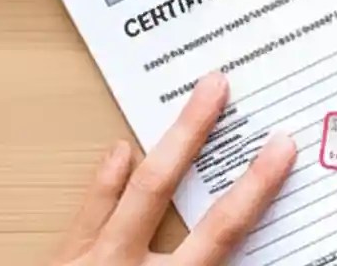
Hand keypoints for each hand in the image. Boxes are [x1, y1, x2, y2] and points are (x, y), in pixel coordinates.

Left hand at [51, 73, 295, 265]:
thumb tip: (238, 256)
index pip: (222, 230)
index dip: (255, 186)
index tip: (277, 150)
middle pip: (162, 185)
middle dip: (192, 130)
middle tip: (214, 88)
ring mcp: (87, 261)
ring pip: (121, 189)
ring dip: (150, 146)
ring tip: (172, 108)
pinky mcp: (58, 264)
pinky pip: (84, 214)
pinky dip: (102, 180)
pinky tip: (115, 153)